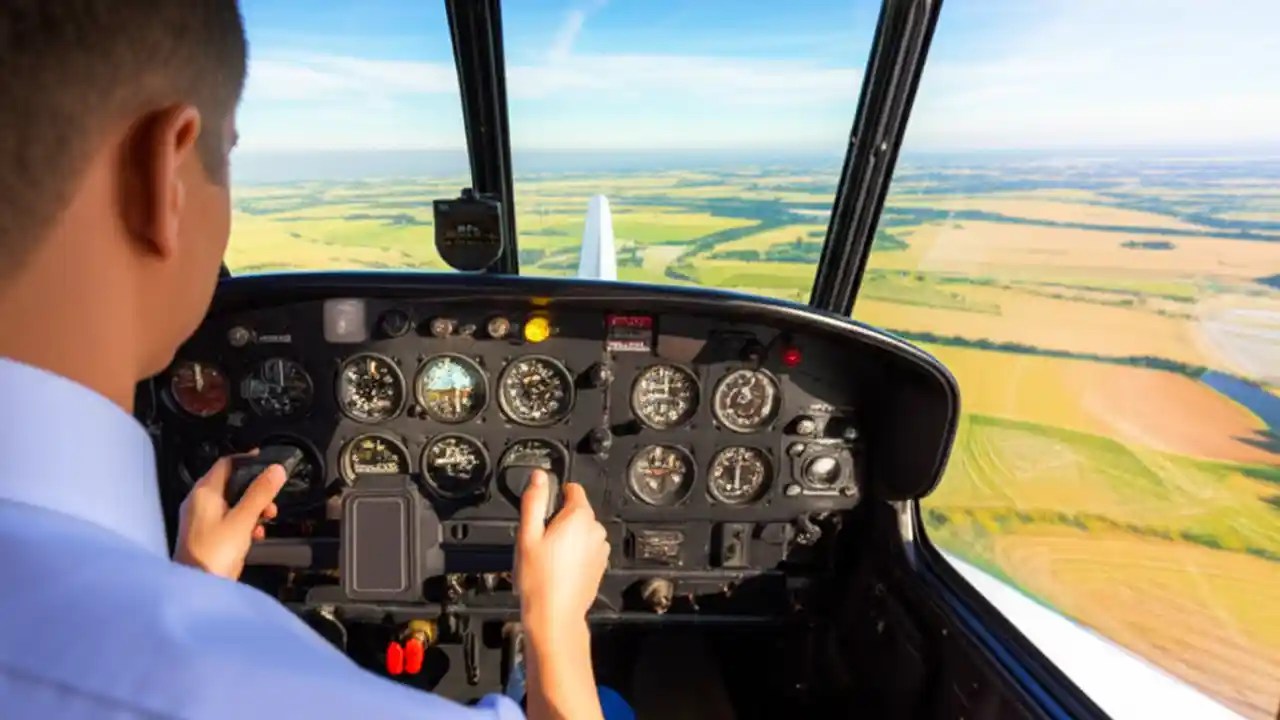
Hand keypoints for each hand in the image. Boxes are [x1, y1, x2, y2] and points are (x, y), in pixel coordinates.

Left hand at [174, 455, 285, 580]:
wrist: (196, 590)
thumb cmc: (216, 552)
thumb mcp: (243, 520)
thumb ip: (260, 493)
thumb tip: (276, 469)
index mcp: (203, 493)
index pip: (226, 464)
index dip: (248, 460)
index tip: (269, 463)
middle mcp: (198, 503)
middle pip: (231, 484)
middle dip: (255, 490)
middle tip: (272, 499)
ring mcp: (200, 521)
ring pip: (231, 504)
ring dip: (252, 507)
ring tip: (267, 518)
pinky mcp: (206, 537)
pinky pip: (228, 520)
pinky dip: (244, 522)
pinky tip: (256, 534)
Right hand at [516, 471, 608, 641]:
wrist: (555, 616)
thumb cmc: (539, 579)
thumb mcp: (527, 535)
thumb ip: (534, 501)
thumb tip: (539, 476)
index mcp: (580, 517)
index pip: (572, 489)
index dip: (554, 497)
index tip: (542, 515)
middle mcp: (596, 530)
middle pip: (576, 511)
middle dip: (559, 520)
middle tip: (540, 542)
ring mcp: (601, 548)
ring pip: (581, 531)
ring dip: (567, 538)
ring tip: (548, 559)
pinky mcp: (600, 564)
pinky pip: (586, 549)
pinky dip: (574, 554)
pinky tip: (558, 569)